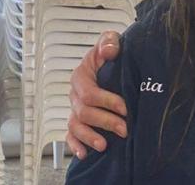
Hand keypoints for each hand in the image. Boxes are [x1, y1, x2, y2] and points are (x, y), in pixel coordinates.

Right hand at [65, 30, 126, 158]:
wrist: (113, 63)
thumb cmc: (110, 53)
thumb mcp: (110, 41)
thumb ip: (109, 42)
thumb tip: (109, 51)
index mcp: (81, 76)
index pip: (90, 93)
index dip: (107, 102)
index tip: (124, 108)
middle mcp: (75, 94)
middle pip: (84, 113)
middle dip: (104, 122)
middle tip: (124, 129)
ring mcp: (75, 109)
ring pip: (76, 126)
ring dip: (89, 137)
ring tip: (104, 146)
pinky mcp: (77, 121)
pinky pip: (70, 136)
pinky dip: (75, 146)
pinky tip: (85, 154)